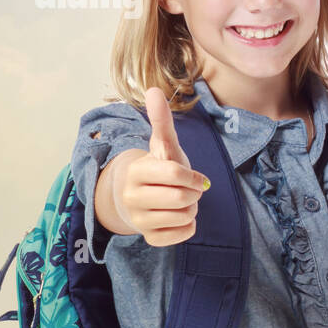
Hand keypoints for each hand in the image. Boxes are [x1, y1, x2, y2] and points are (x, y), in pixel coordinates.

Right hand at [113, 87, 208, 247]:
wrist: (142, 196)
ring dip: (192, 209)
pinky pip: (182, 235)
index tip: (195, 177)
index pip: (175, 173)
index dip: (193, 176)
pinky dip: (189, 226)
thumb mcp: (163, 145)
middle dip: (194, 193)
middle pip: (182, 198)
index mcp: (136, 171)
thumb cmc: (159, 168)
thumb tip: (153, 89)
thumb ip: (161, 120)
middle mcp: (131, 197)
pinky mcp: (149, 238)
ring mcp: (138, 220)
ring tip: (181, 202)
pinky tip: (179, 217)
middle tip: (187, 190)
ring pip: (184, 216)